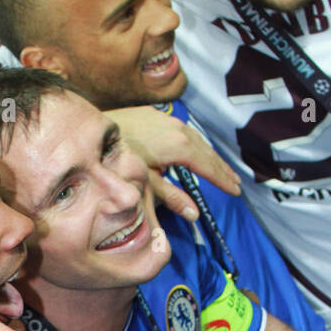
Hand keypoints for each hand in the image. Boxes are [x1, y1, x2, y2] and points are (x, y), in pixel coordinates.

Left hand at [112, 107, 241, 217]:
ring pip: (197, 140)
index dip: (223, 180)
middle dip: (222, 169)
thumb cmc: (117, 161)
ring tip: (221, 170)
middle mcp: (178, 129)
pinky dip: (195, 145)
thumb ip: (170, 198)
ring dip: (210, 156)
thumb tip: (194, 215)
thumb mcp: (145, 183)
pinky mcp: (156, 115)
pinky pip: (184, 131)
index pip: (209, 167)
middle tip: (236, 184)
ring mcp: (167, 119)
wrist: (94, 132)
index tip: (236, 192)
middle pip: (207, 152)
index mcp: (180, 146)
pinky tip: (196, 151)